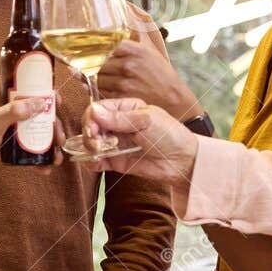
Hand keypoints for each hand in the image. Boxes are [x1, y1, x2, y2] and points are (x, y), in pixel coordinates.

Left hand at [0, 76, 54, 179]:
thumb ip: (13, 111)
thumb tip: (40, 102)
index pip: (26, 81)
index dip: (44, 90)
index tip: (56, 102)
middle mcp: (5, 101)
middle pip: (37, 105)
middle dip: (51, 121)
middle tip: (58, 135)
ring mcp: (10, 119)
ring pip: (37, 124)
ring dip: (49, 138)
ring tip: (56, 154)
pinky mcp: (11, 136)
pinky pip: (30, 140)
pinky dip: (39, 151)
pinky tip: (46, 165)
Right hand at [82, 98, 198, 184]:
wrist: (182, 162)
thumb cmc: (169, 135)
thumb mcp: (146, 121)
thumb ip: (119, 118)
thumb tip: (94, 111)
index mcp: (125, 108)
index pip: (98, 109)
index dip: (91, 118)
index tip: (94, 129)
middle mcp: (117, 124)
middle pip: (91, 125)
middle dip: (89, 134)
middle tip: (97, 143)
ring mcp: (116, 143)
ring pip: (90, 143)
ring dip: (90, 148)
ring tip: (99, 153)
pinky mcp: (116, 161)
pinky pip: (97, 160)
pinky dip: (92, 162)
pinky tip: (97, 162)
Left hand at [98, 5, 203, 122]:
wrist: (172, 98)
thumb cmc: (159, 71)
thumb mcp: (149, 47)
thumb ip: (136, 28)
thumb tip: (125, 5)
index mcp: (134, 50)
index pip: (103, 44)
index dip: (93, 46)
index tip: (88, 47)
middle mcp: (128, 65)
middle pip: (96, 61)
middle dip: (91, 62)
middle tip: (88, 62)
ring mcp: (124, 83)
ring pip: (96, 77)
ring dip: (94, 77)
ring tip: (99, 75)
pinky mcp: (121, 97)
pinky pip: (100, 91)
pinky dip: (98, 89)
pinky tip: (104, 86)